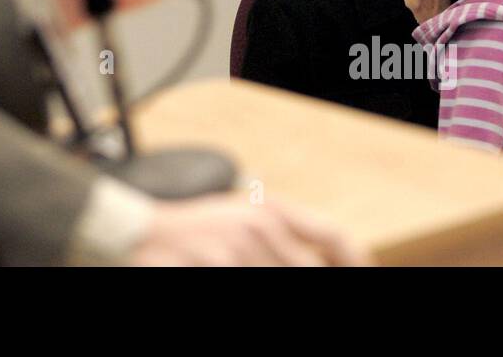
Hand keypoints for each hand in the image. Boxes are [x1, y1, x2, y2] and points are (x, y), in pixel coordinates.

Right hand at [129, 195, 371, 265]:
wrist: (138, 233)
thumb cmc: (192, 230)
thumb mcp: (239, 216)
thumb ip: (278, 236)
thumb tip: (318, 260)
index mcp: (271, 211)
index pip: (332, 235)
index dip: (355, 258)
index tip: (363, 271)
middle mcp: (261, 228)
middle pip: (310, 270)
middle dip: (320, 280)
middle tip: (312, 291)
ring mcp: (239, 253)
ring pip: (281, 280)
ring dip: (273, 282)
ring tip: (250, 271)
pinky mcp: (218, 268)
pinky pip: (247, 284)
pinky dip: (250, 284)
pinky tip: (231, 272)